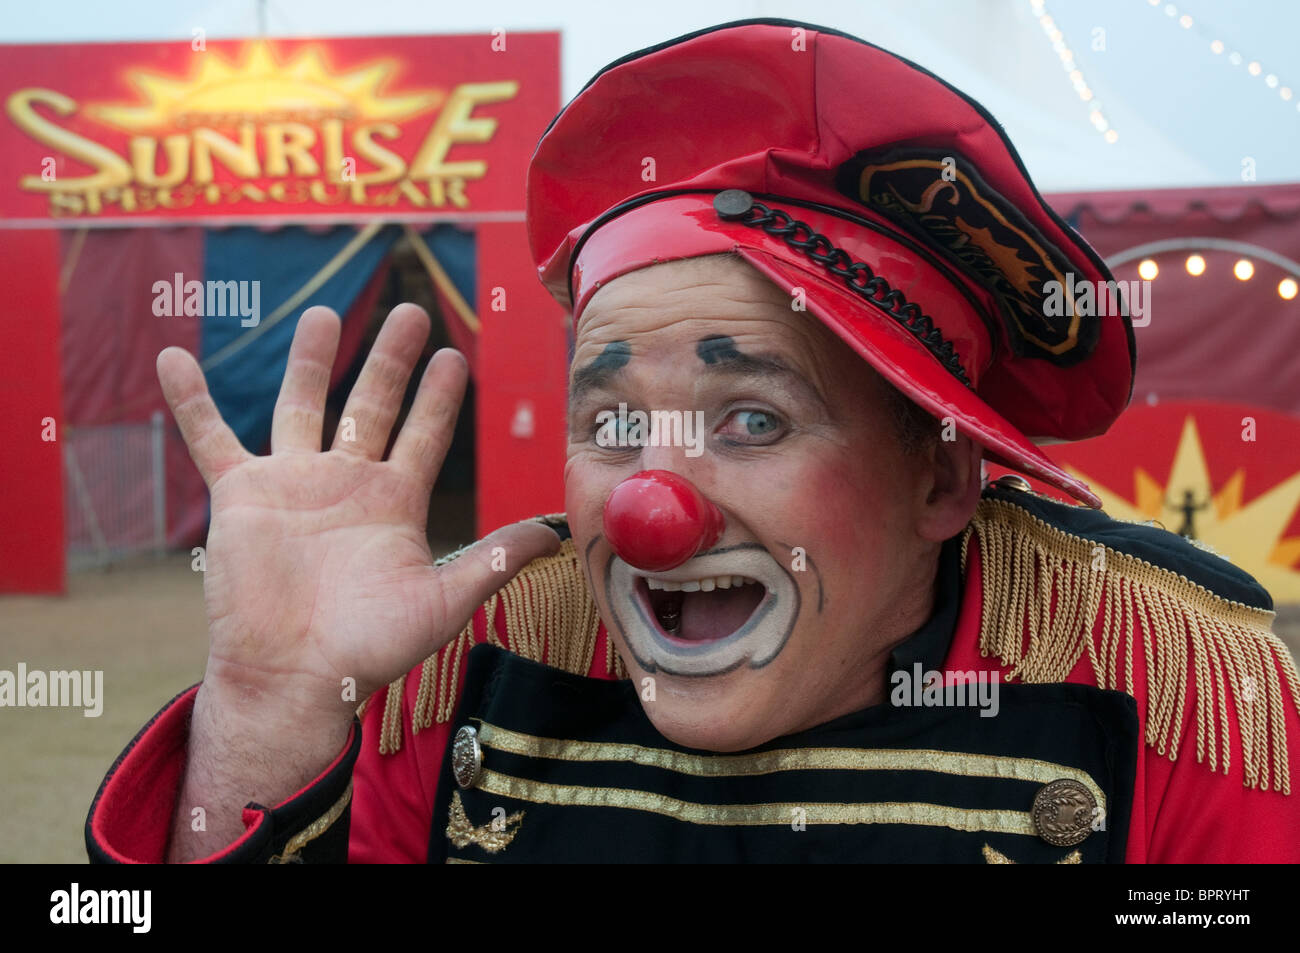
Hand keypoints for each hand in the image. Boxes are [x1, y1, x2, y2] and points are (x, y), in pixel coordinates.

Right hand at [159, 303, 559, 728]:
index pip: (424, 434)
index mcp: (395, 502)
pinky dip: (191, 401)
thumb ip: (493, 560)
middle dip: (391, 359)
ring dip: (311, 360)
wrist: (295, 678)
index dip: (439, 396)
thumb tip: (554, 534)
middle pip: (372, 404)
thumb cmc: (370, 649)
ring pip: (302, 405)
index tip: (455, 355)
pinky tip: (174, 358)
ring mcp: (292, 483)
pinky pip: (209, 437)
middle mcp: (346, 483)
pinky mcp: (241, 495)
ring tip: (323, 313)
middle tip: (412, 312)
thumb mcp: (444, 601)